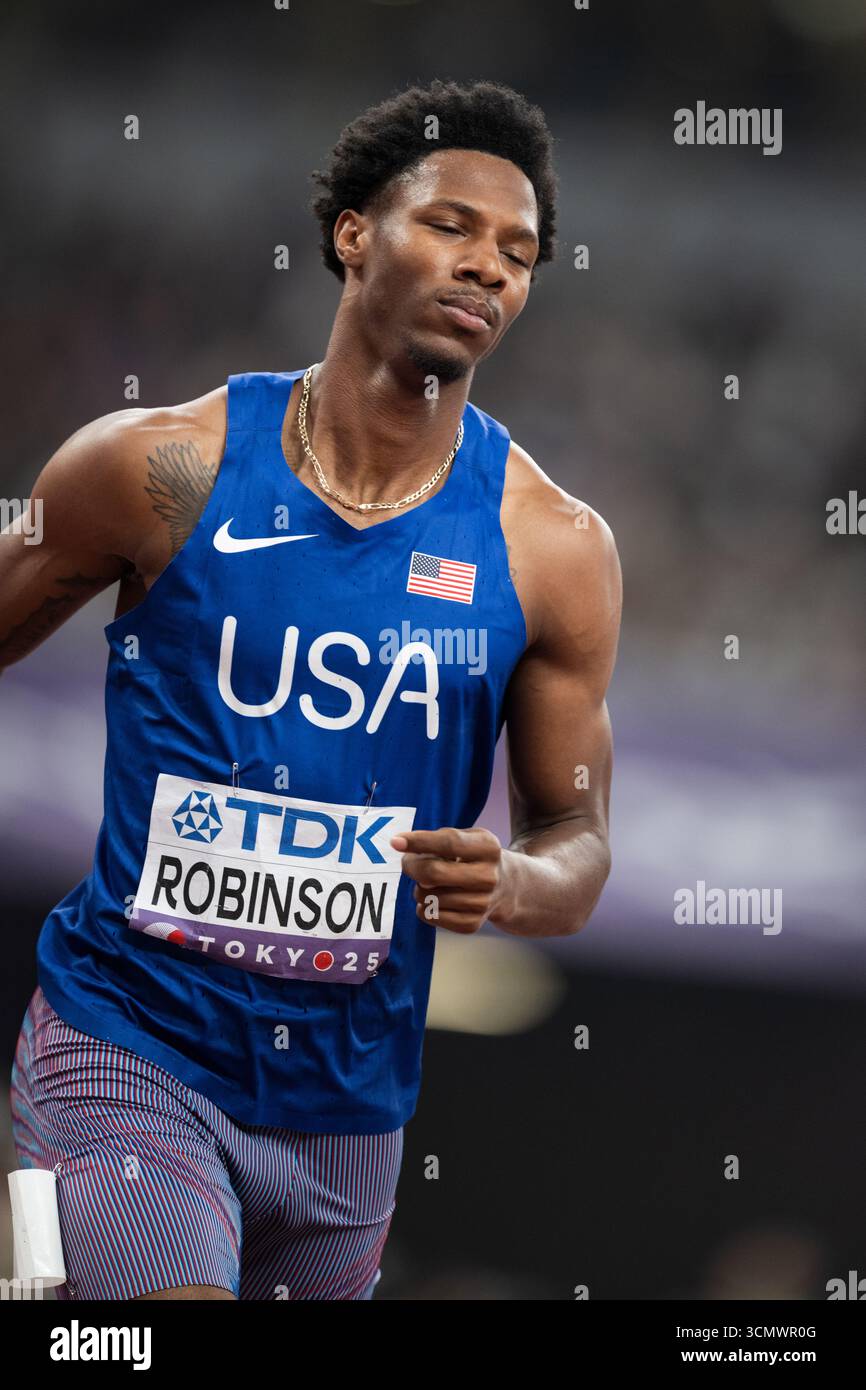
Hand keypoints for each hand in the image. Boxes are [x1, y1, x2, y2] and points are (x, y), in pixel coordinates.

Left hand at [390, 826, 509, 933]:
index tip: (396, 842)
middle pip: (433, 873)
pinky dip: (424, 907)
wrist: (507, 887)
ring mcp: (482, 903)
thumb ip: (439, 840)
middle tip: (408, 863)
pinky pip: (430, 915)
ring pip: (427, 896)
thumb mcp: (469, 838)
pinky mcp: (472, 924)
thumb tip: (403, 847)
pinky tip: (435, 899)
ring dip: (419, 888)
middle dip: (411, 867)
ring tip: (430, 883)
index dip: (419, 842)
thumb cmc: (476, 857)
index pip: (448, 843)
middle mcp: (489, 877)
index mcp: (488, 848)